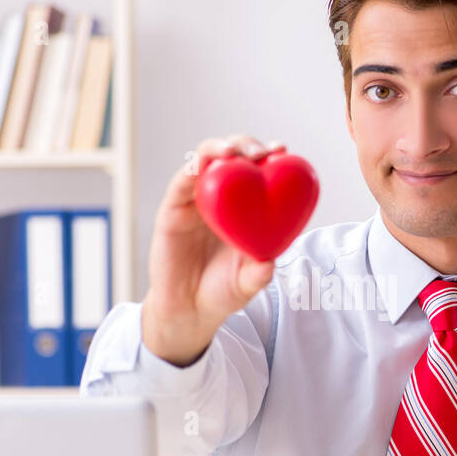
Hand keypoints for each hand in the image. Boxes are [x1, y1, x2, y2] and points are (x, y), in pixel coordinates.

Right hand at [142, 134, 286, 365]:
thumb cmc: (221, 293)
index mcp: (245, 208)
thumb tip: (269, 264)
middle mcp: (221, 198)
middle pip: (233, 157)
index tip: (283, 150)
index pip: (259, 172)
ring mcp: (196, 201)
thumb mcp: (247, 285)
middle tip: (260, 152)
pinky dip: (191, 169)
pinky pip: (181, 183)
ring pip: (205, 161)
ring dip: (218, 148)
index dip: (271, 156)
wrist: (187, 311)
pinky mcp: (172, 210)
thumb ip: (258, 275)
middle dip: (246, 144)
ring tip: (232, 152)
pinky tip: (201, 164)